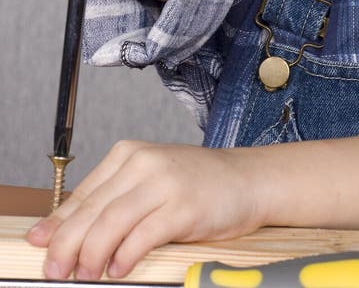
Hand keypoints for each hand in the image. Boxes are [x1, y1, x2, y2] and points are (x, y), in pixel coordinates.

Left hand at [26, 140, 264, 279]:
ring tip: (85, 275)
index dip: (58, 225)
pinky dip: (125, 256)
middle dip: (66, 245)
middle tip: (54, 270)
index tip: (40, 247)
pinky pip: (143, 235)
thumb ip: (111, 202)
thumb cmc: (198, 184)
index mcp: (130, 153)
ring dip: (92, 256)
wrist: (248, 179)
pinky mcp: (183, 206)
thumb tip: (60, 233)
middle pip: (91, 209)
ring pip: (111, 223)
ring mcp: (165, 182)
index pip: (82, 193)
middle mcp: (143, 162)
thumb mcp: (150, 183)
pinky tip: (118, 269)